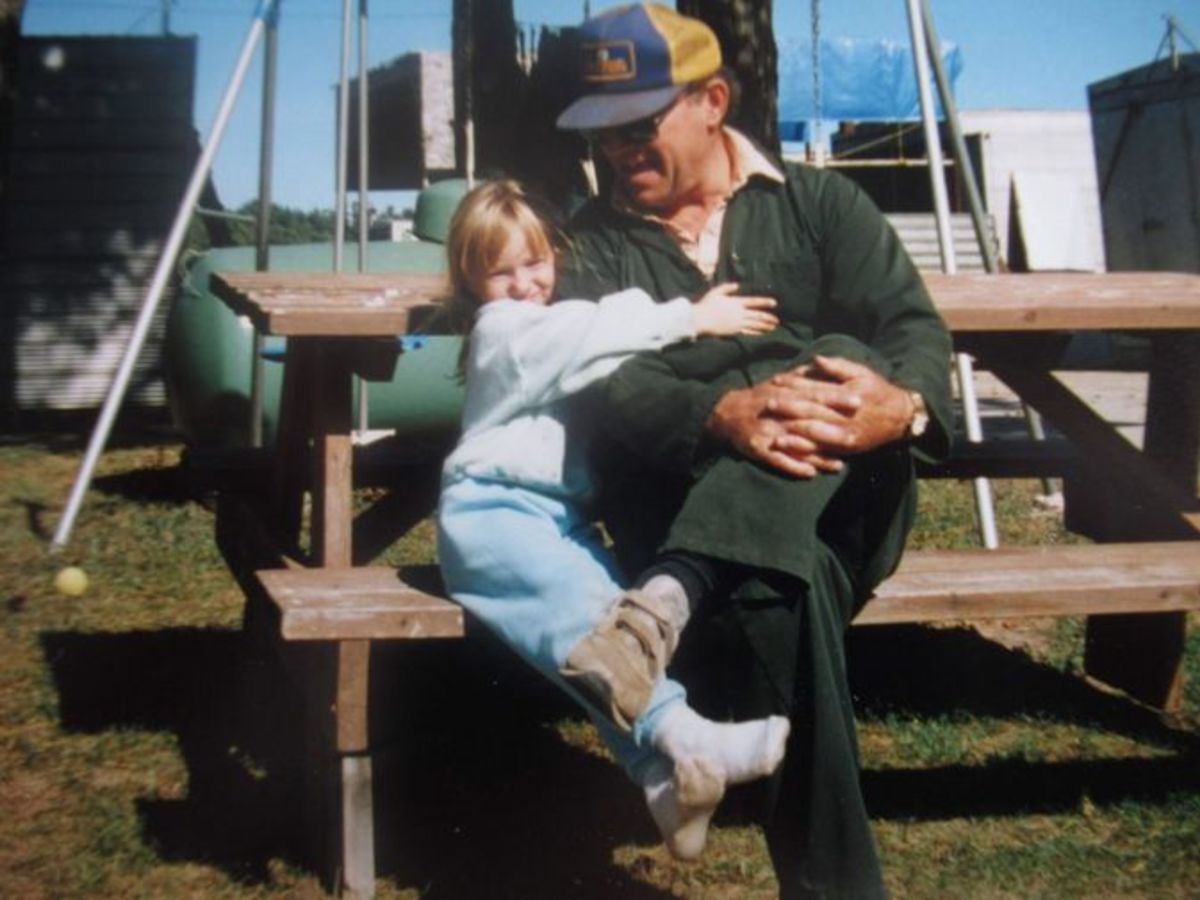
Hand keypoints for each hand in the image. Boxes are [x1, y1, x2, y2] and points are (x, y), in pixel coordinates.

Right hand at [691, 282, 778, 336]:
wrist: (700, 319)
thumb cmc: (706, 305)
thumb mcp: (716, 292)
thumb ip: (727, 288)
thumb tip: (737, 285)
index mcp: (736, 303)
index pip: (754, 302)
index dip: (765, 302)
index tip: (774, 303)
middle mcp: (739, 313)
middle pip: (757, 315)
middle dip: (768, 318)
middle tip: (777, 320)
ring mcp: (737, 323)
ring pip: (754, 324)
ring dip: (765, 326)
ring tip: (773, 327)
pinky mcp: (733, 331)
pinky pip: (748, 332)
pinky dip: (756, 332)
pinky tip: (762, 333)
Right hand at [707, 378, 853, 478]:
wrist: (726, 413)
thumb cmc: (758, 397)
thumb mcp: (777, 382)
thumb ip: (799, 375)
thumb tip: (820, 363)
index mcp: (784, 393)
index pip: (815, 394)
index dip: (836, 398)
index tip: (858, 400)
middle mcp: (777, 412)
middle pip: (809, 418)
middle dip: (833, 427)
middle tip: (856, 435)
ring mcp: (767, 431)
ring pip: (796, 444)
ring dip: (817, 456)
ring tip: (839, 465)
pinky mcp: (757, 448)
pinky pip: (777, 460)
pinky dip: (794, 467)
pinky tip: (811, 474)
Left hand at [769, 355, 913, 456]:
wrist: (899, 417)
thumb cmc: (877, 391)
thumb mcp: (862, 373)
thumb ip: (837, 367)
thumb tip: (815, 360)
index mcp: (848, 395)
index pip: (816, 389)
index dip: (794, 384)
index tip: (776, 380)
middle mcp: (847, 417)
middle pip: (813, 412)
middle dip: (788, 409)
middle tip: (768, 404)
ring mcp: (847, 435)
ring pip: (816, 436)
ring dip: (794, 437)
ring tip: (775, 437)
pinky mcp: (846, 449)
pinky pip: (823, 453)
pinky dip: (806, 453)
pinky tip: (791, 452)